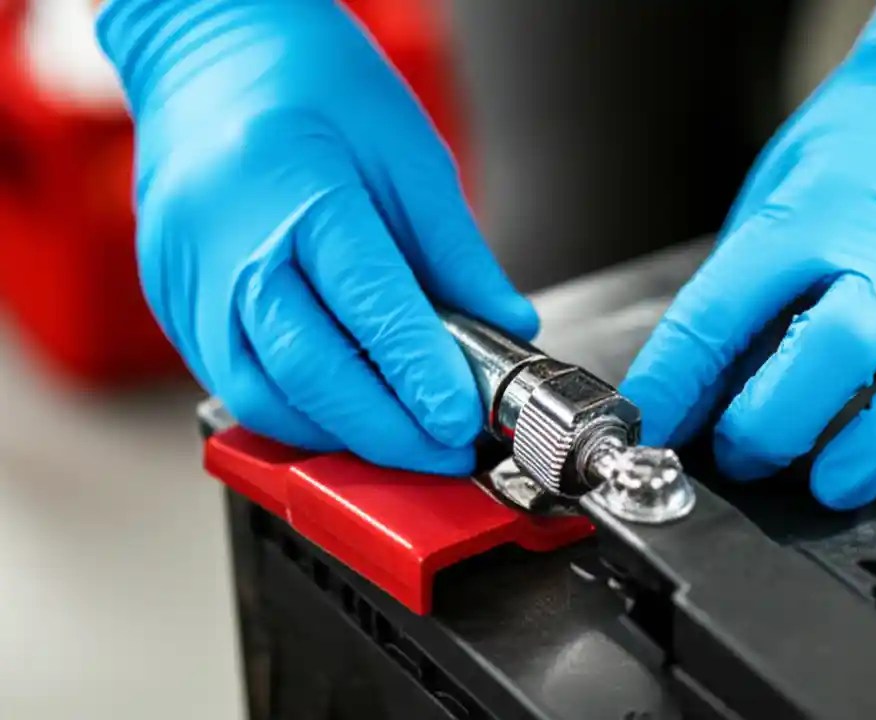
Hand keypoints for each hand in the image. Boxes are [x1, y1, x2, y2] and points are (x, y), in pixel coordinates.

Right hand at [98, 0, 536, 473]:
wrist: (208, 49)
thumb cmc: (309, 79)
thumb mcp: (408, 152)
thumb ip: (455, 254)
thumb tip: (506, 325)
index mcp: (298, 186)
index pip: (370, 305)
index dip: (419, 373)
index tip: (462, 418)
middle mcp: (227, 238)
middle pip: (307, 367)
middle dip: (384, 428)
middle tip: (441, 449)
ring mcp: (185, 273)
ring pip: (258, 391)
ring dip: (335, 432)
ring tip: (399, 439)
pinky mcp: (168, 297)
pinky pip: (227, 377)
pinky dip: (290, 407)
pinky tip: (338, 410)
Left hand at [622, 0, 875, 508]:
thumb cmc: (858, 159)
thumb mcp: (769, 214)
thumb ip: (733, 318)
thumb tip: (671, 410)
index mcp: (810, 224)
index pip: (726, 309)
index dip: (675, 383)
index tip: (644, 433)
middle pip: (844, 339)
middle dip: (785, 417)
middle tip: (752, 456)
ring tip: (841, 481)